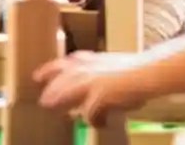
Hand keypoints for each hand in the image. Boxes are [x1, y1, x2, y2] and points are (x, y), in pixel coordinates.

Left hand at [33, 50, 149, 125]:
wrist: (147, 72)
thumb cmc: (134, 69)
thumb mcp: (108, 63)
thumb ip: (94, 70)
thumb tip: (86, 84)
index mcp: (85, 59)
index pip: (58, 65)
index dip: (46, 72)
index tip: (37, 77)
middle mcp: (82, 69)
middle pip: (56, 84)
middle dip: (50, 95)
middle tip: (45, 105)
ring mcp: (87, 83)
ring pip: (64, 98)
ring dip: (65, 108)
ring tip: (70, 117)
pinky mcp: (96, 98)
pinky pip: (88, 115)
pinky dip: (95, 121)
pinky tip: (101, 123)